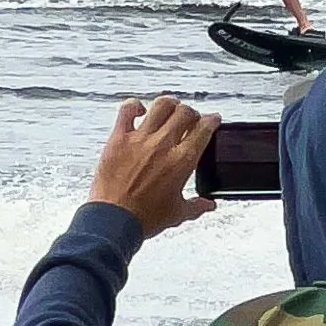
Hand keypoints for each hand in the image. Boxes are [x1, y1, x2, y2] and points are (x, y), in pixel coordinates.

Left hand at [89, 98, 218, 237]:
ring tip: (171, 109)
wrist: (113, 220)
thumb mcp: (177, 214)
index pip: (203, 129)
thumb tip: (208, 205)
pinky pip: (127, 110)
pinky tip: (139, 110)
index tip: (212, 119)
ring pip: (161, 106)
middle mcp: (163, 145)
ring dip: (170, 104)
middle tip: (190, 118)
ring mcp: (140, 139)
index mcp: (182, 162)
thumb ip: (196, 206)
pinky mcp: (118, 138)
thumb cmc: (144, 218)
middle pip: (184, 113)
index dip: (211, 121)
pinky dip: (135, 105)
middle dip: (191, 113)